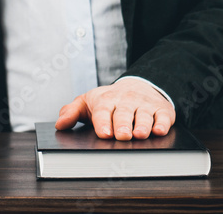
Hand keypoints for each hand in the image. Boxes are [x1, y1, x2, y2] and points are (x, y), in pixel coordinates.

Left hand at [54, 78, 175, 140]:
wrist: (139, 85)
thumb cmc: (110, 99)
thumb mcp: (88, 101)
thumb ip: (72, 112)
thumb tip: (60, 124)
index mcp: (106, 99)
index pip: (103, 110)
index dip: (103, 122)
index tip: (104, 134)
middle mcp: (126, 101)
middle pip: (124, 113)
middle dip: (123, 125)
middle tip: (122, 137)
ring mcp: (144, 105)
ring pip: (144, 115)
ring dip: (142, 125)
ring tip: (140, 134)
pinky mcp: (161, 110)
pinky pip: (163, 116)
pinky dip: (162, 124)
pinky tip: (159, 130)